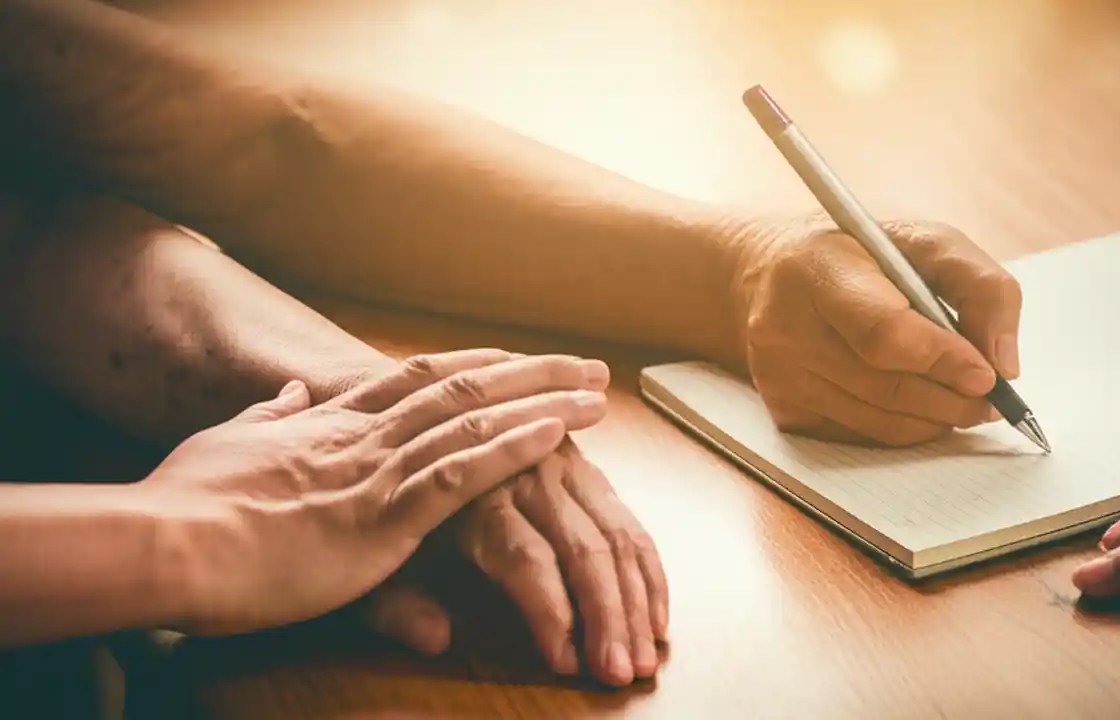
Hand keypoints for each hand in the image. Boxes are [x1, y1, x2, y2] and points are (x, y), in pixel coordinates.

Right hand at [141, 350, 609, 634]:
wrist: (167, 543)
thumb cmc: (185, 508)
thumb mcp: (223, 446)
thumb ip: (267, 418)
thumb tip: (292, 390)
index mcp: (328, 423)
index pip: (414, 378)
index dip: (472, 364)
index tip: (513, 355)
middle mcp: (364, 434)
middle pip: (463, 386)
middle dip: (532, 372)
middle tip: (586, 362)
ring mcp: (378, 471)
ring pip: (477, 420)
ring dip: (543, 403)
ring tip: (597, 392)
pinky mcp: (385, 517)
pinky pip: (463, 475)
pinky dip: (514, 450)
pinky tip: (557, 436)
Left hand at [367, 441, 668, 686]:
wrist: (414, 417)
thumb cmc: (392, 497)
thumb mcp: (375, 550)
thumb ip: (395, 603)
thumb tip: (438, 639)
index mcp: (472, 489)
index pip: (525, 558)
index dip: (550, 611)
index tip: (566, 663)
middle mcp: (527, 470)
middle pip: (583, 548)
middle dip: (609, 615)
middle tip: (619, 673)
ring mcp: (564, 466)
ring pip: (616, 534)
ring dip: (638, 601)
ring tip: (646, 657)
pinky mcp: (586, 469)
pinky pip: (628, 521)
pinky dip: (649, 572)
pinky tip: (656, 616)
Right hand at [729, 216, 1021, 444]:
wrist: (766, 275)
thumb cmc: (858, 254)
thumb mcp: (923, 241)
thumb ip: (978, 286)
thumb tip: (1003, 363)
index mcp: (819, 268)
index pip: (881, 330)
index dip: (941, 359)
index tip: (986, 375)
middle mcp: (785, 324)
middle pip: (885, 385)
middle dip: (952, 399)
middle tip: (991, 400)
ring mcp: (779, 373)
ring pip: (877, 420)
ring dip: (935, 420)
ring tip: (966, 404)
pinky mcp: (782, 408)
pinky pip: (860, 435)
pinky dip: (903, 428)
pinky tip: (922, 408)